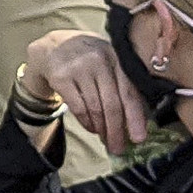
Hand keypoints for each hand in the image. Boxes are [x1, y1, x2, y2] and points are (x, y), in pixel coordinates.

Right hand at [22, 27, 147, 152]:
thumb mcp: (109, 63)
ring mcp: (79, 68)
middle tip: (119, 147)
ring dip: (102, 128)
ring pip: (95, 107)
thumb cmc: (89, 60)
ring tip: (106, 140)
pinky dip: (86, 122)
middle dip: (117, 129)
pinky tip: (92, 128)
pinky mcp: (61, 77)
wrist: (54, 45)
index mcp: (118, 58)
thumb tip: (138, 121)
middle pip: (112, 103)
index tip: (138, 138)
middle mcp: (100, 61)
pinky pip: (78, 107)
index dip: (135, 117)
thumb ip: (123, 83)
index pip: (129, 92)